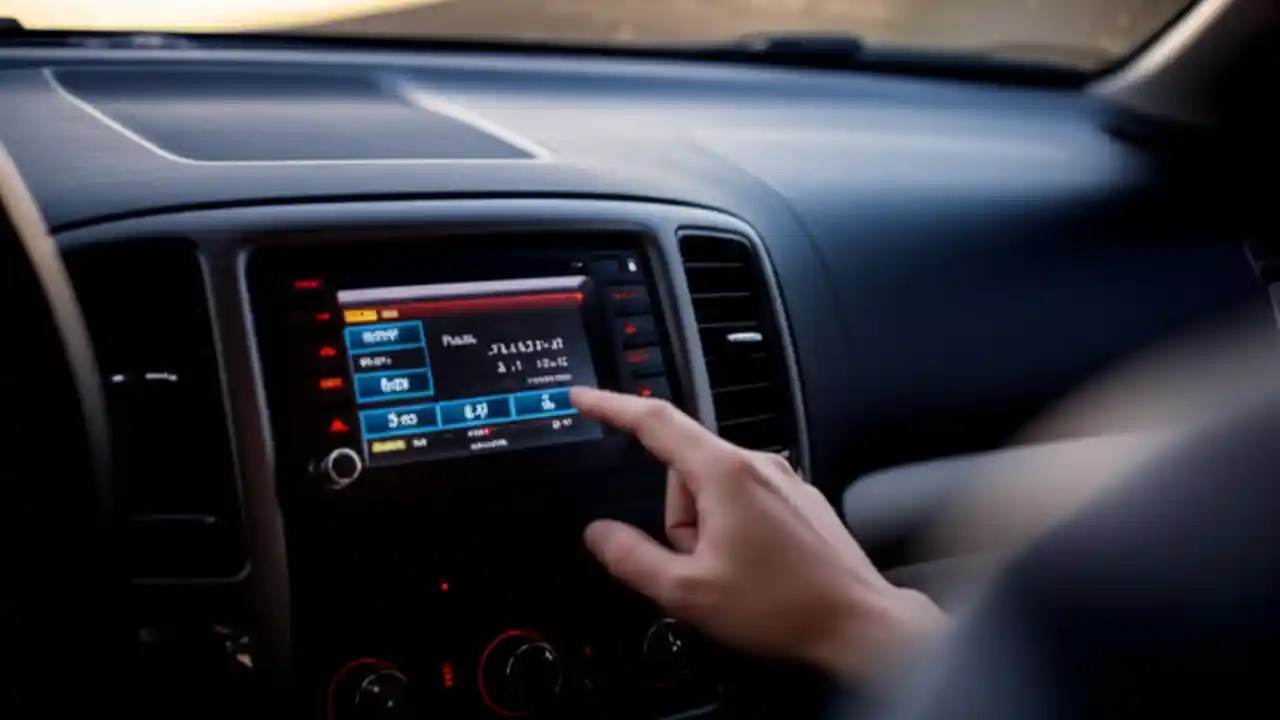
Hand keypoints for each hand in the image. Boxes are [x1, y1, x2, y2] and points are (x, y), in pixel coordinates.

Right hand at [572, 387, 945, 683]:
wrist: (859, 625)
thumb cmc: (782, 607)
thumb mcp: (688, 593)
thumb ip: (633, 558)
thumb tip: (599, 534)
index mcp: (725, 474)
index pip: (655, 421)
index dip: (612, 406)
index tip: (584, 397)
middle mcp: (757, 464)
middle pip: (684, 471)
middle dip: (677, 518)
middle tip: (698, 565)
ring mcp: (782, 480)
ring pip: (714, 491)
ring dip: (707, 529)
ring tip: (732, 573)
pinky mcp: (798, 500)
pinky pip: (744, 502)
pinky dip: (735, 531)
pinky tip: (755, 570)